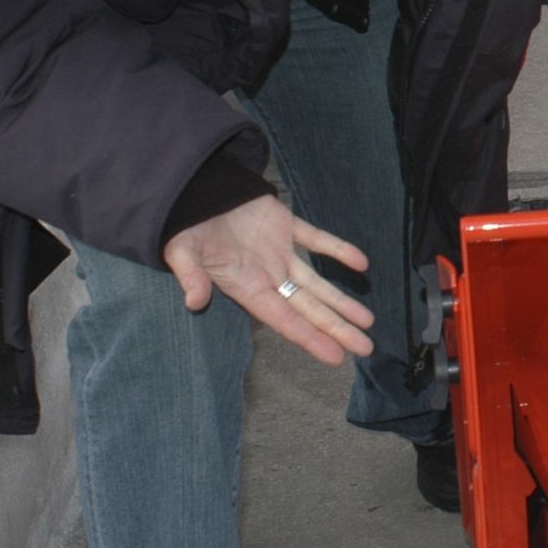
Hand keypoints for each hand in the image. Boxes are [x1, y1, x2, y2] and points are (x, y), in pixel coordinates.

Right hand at [162, 194, 376, 364]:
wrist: (190, 190)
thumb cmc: (181, 226)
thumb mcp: (180, 251)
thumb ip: (190, 276)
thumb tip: (193, 301)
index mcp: (246, 287)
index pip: (285, 319)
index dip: (311, 338)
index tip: (337, 357)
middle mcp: (266, 275)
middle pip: (309, 308)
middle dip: (337, 328)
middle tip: (366, 349)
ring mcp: (278, 251)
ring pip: (317, 282)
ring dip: (342, 300)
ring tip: (367, 321)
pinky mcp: (284, 224)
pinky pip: (317, 239)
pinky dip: (338, 250)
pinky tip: (361, 263)